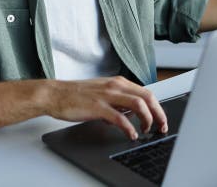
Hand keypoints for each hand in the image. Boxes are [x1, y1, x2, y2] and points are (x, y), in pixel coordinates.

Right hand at [44, 76, 167, 139]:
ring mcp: (107, 95)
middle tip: (161, 126)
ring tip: (147, 130)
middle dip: (158, 113)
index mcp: (118, 82)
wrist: (56, 94)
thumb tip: (129, 114)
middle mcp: (115, 86)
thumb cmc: (76, 95)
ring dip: (147, 119)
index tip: (161, 119)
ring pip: (138, 105)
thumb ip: (117, 101)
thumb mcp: (102, 93)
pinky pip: (119, 118)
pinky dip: (129, 128)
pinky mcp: (97, 107)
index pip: (146, 93)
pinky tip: (131, 135)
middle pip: (147, 97)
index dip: (157, 107)